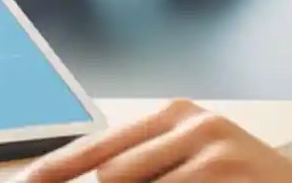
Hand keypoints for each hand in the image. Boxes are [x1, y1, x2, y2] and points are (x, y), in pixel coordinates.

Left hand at [11, 99, 291, 181]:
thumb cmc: (239, 182)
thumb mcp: (191, 163)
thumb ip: (138, 170)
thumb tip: (81, 180)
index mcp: (175, 115)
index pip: (95, 147)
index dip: (52, 173)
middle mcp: (192, 124)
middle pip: (110, 177)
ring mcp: (213, 150)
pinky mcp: (224, 172)